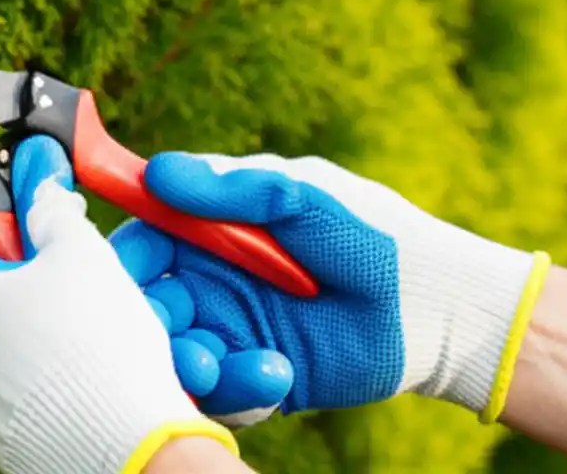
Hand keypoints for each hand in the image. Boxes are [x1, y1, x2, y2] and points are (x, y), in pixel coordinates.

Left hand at [0, 137, 240, 473]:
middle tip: (78, 275)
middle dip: (31, 276)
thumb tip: (40, 180)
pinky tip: (86, 367)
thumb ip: (51, 208)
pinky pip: (15, 382)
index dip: (9, 223)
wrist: (121, 447)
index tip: (43, 223)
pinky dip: (45, 369)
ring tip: (91, 325)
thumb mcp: (79, 252)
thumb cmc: (92, 350)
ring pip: (1, 338)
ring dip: (40, 323)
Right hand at [115, 152, 550, 424]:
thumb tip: (155, 173)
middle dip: (149, 324)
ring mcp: (233, 329)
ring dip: (185, 364)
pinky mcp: (257, 375)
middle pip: (148, 304)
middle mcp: (212, 279)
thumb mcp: (302, 198)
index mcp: (212, 227)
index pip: (146, 239)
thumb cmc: (369, 234)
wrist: (438, 307)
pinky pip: (222, 393)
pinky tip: (277, 374)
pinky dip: (236, 389)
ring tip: (213, 366)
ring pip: (177, 354)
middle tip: (172, 335)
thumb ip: (230, 188)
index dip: (128, 257)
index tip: (131, 272)